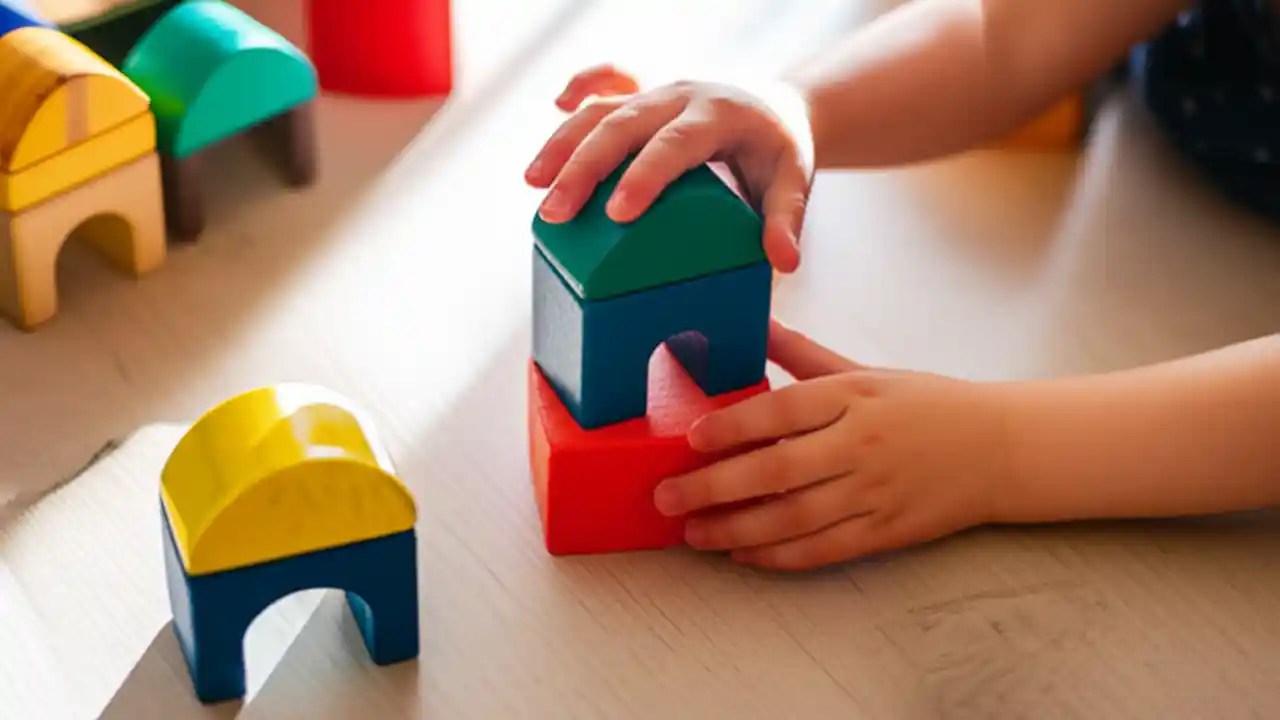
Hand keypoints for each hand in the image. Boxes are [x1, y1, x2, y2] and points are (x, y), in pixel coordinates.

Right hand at [524, 65, 814, 272]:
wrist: (779, 107)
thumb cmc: (781, 152)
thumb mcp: (793, 181)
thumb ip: (786, 220)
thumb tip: (783, 264)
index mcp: (719, 114)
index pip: (674, 144)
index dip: (643, 176)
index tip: (615, 213)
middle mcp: (682, 94)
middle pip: (622, 124)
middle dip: (583, 167)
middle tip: (554, 211)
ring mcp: (659, 90)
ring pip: (604, 106)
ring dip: (564, 141)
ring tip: (534, 182)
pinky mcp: (645, 90)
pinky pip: (610, 79)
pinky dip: (582, 85)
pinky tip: (557, 104)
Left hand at [652, 321, 1011, 570]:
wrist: (999, 447)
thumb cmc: (925, 404)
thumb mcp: (866, 369)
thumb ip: (804, 354)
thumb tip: (756, 321)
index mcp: (853, 397)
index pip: (783, 411)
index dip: (732, 426)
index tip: (689, 437)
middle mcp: (860, 445)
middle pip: (778, 470)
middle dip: (715, 487)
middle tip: (667, 497)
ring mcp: (874, 492)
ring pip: (794, 518)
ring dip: (736, 529)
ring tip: (693, 534)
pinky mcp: (886, 531)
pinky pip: (823, 549)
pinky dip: (779, 556)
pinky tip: (741, 555)